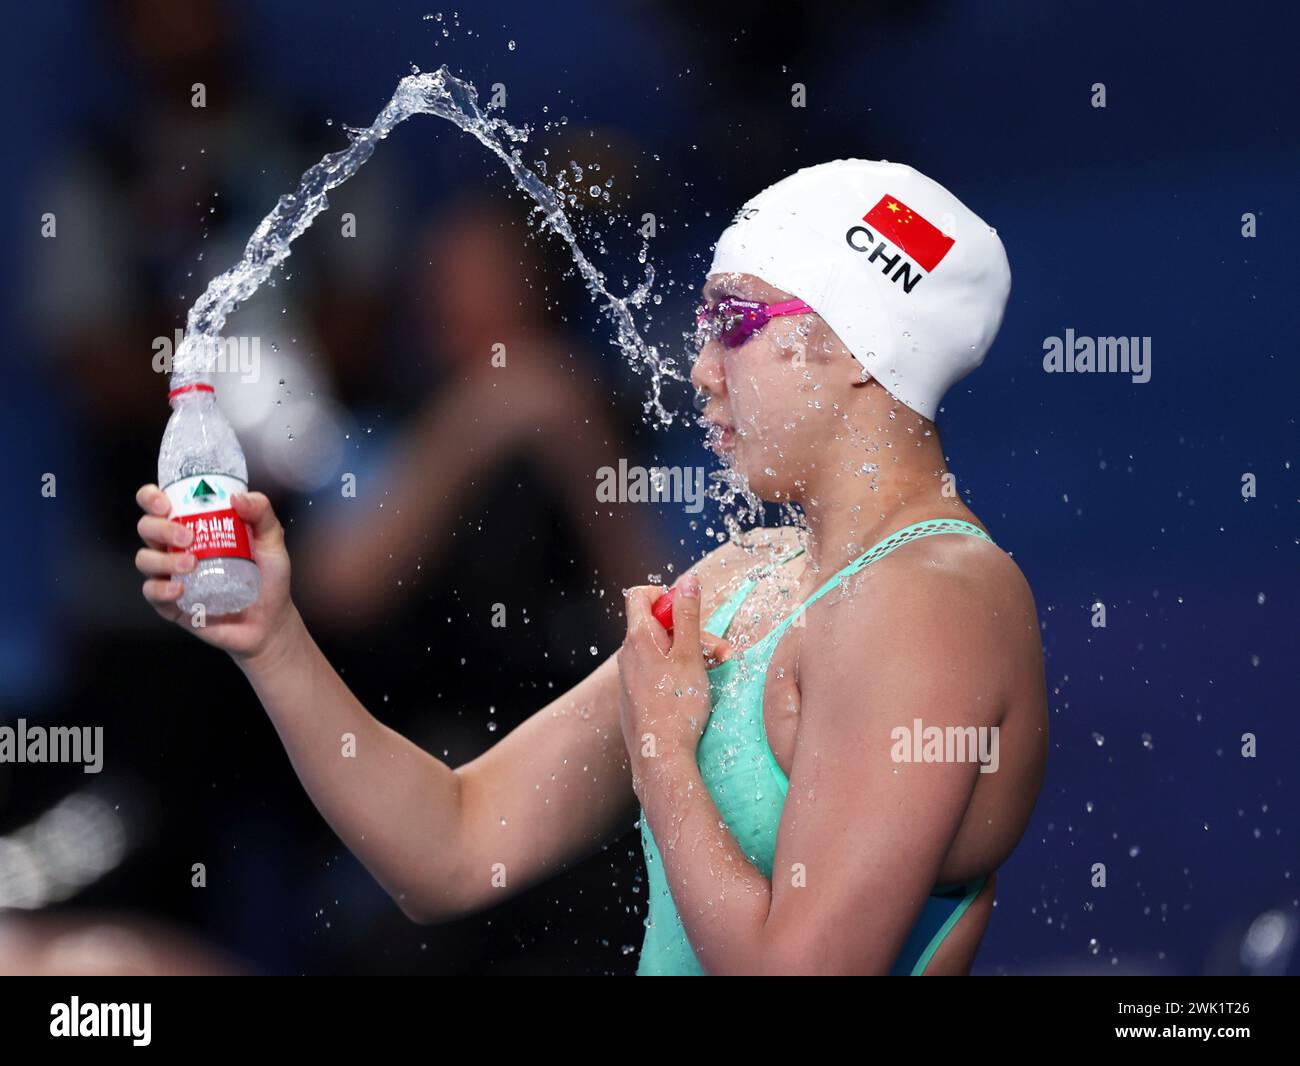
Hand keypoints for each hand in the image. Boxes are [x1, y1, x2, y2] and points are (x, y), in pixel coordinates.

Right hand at [134, 484, 297, 661]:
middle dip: (161, 528)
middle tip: (188, 537)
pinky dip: (161, 589)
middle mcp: (177, 548)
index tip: (165, 503)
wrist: (270, 620)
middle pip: (147, 528)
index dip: (151, 498)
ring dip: (163, 560)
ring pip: (144, 559)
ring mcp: (171, 576)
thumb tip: (237, 497)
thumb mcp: (272, 541)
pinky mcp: (171, 603)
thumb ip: (262, 514)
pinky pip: (151, 593)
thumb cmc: (268, 578)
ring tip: (191, 564)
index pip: (159, 504)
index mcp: (195, 526)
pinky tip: (180, 590)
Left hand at [617, 575, 729, 791]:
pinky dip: (676, 672)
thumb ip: (687, 615)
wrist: (660, 755)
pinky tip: (695, 689)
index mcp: (638, 638)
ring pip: (661, 651)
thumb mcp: (689, 653)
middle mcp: (628, 654)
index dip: (665, 595)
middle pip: (658, 625)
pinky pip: (656, 672)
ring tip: (716, 669)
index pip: (640, 595)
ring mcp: (629, 676)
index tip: (687, 611)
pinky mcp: (636, 696)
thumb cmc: (677, 704)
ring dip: (690, 653)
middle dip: (691, 631)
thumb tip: (687, 580)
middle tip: (718, 651)